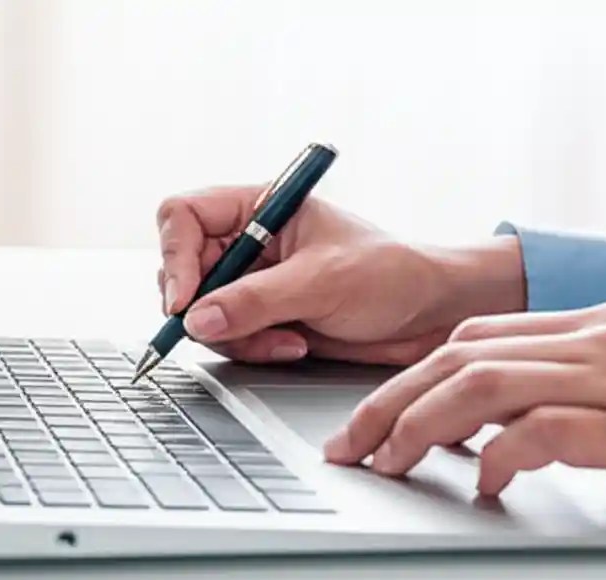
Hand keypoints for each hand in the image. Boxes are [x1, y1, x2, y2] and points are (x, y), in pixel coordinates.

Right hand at [156, 186, 525, 363]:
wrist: (430, 315)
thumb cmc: (391, 275)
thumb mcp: (322, 282)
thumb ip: (255, 300)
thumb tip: (198, 318)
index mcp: (261, 206)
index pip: (183, 216)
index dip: (175, 256)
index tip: (185, 299)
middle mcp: (249, 241)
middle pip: (184, 270)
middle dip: (207, 306)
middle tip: (233, 326)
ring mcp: (253, 281)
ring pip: (202, 312)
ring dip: (237, 335)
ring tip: (285, 337)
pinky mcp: (263, 317)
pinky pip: (229, 337)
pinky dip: (254, 348)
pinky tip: (293, 344)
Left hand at [324, 302, 605, 516]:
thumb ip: (573, 384)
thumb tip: (495, 421)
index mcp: (595, 324)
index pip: (472, 338)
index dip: (408, 377)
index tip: (368, 417)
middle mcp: (600, 340)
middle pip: (462, 357)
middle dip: (390, 401)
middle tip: (349, 445)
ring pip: (489, 386)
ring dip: (423, 427)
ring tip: (389, 464)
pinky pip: (552, 433)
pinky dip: (505, 457)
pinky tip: (487, 486)